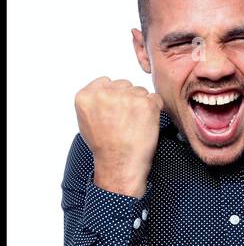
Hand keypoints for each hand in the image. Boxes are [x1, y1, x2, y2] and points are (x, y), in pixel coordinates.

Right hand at [74, 77, 163, 197]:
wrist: (120, 164)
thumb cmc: (105, 148)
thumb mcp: (86, 121)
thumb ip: (93, 102)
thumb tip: (106, 92)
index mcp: (86, 96)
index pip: (106, 82)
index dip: (115, 95)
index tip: (119, 109)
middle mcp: (104, 93)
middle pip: (124, 85)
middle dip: (129, 98)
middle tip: (129, 119)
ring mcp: (125, 97)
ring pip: (140, 91)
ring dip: (142, 104)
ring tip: (137, 124)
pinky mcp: (144, 103)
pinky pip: (156, 99)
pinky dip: (156, 110)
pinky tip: (147, 124)